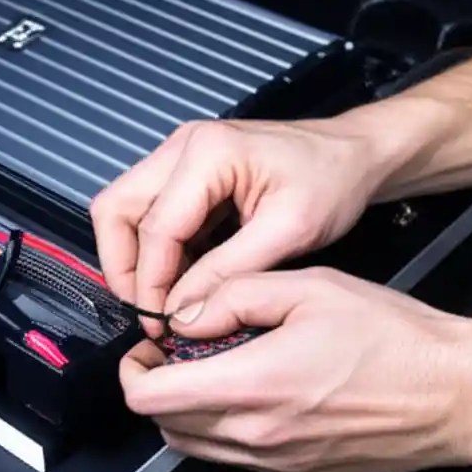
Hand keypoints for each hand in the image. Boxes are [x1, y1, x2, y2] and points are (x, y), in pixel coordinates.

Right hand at [90, 116, 403, 332]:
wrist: (356, 154)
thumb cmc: (333, 181)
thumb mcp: (288, 232)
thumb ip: (228, 272)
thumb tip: (180, 311)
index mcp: (207, 153)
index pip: (155, 228)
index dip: (151, 284)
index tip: (161, 325)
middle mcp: (182, 146)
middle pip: (115, 209)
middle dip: (122, 267)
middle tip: (146, 311)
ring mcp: (179, 155)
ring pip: (124, 210)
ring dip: (135, 259)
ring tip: (162, 301)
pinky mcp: (186, 171)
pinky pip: (149, 212)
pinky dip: (155, 250)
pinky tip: (181, 281)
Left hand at [120, 268, 471, 471]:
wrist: (457, 395)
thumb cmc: (394, 338)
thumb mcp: (309, 287)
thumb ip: (235, 295)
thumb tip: (186, 313)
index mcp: (251, 386)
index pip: (150, 398)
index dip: (133, 371)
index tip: (145, 348)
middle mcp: (257, 435)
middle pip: (166, 428)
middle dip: (156, 389)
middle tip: (175, 355)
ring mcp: (279, 463)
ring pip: (198, 449)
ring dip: (187, 413)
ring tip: (211, 372)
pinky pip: (238, 460)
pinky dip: (226, 431)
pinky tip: (253, 395)